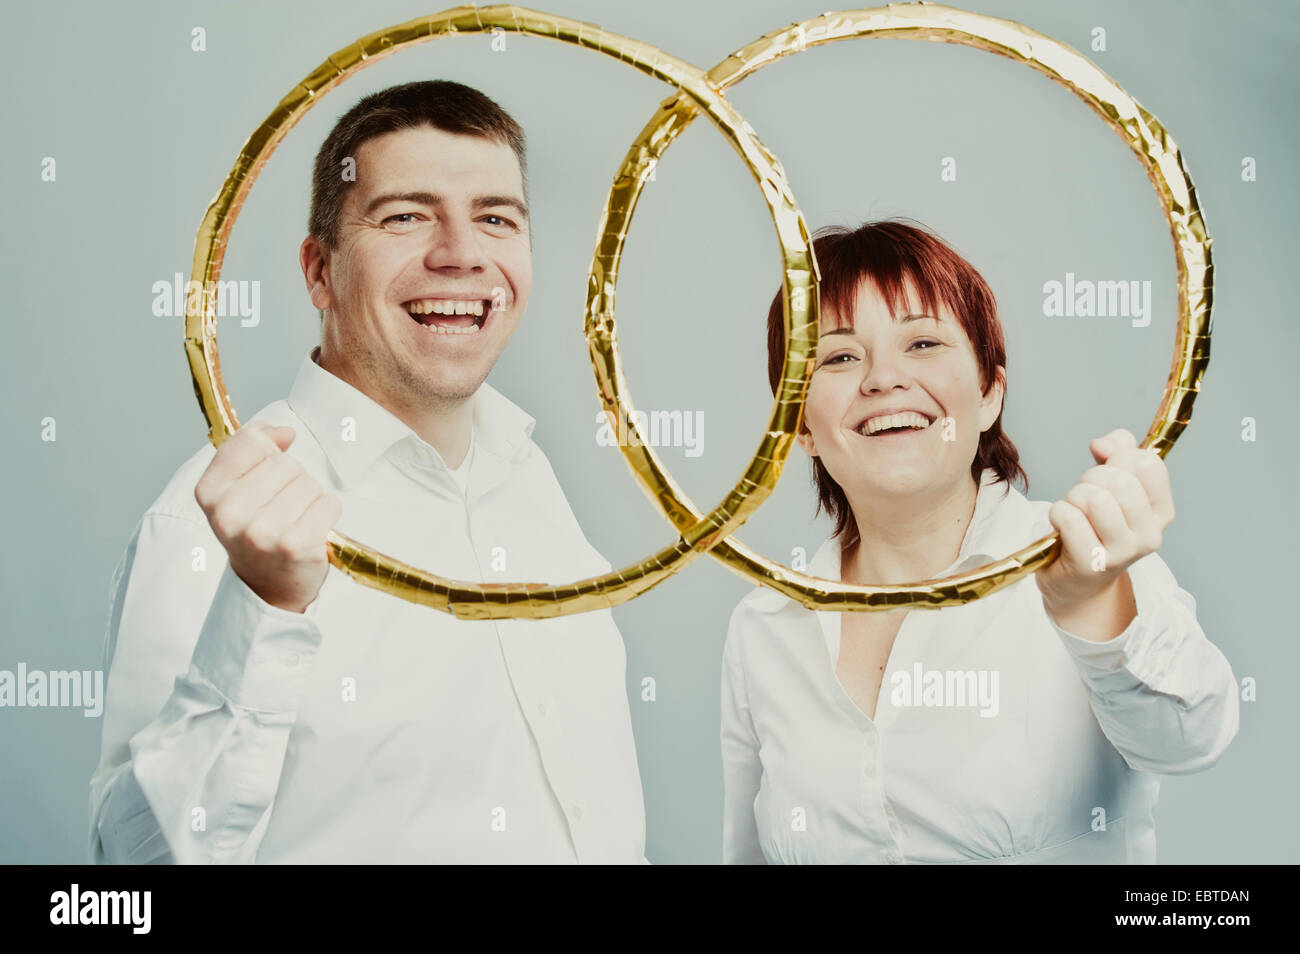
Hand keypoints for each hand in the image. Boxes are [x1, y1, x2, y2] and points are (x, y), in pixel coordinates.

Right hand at [194, 421, 342, 613]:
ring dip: (310, 499)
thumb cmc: (255, 530)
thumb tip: (284, 432)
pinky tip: (311, 531)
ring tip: (295, 521)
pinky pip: (328, 504)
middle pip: (285, 463)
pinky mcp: (294, 545)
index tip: (270, 470)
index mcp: (209, 492)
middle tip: (282, 508)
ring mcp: (261, 532)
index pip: (251, 441)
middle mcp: (230, 514)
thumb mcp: (237, 488)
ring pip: (308, 483)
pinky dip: (327, 513)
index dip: (270, 449)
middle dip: (293, 480)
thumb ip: (252, 449)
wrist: (266, 586)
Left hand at [1036, 429, 1174, 640]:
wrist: (1077, 582)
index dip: (1119, 456)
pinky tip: (1061, 526)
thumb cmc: (1095, 527)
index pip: (1148, 463)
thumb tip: (1104, 444)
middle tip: (1085, 496)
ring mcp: (1121, 552)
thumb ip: (1116, 452)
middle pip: (1118, 480)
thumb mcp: (1113, 486)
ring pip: (1093, 498)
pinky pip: (1069, 517)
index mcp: (1161, 513)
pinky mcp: (1091, 563)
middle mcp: (1149, 535)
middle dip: (1091, 479)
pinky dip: (1058, 513)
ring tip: (1074, 511)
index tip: (1107, 469)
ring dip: (1073, 497)